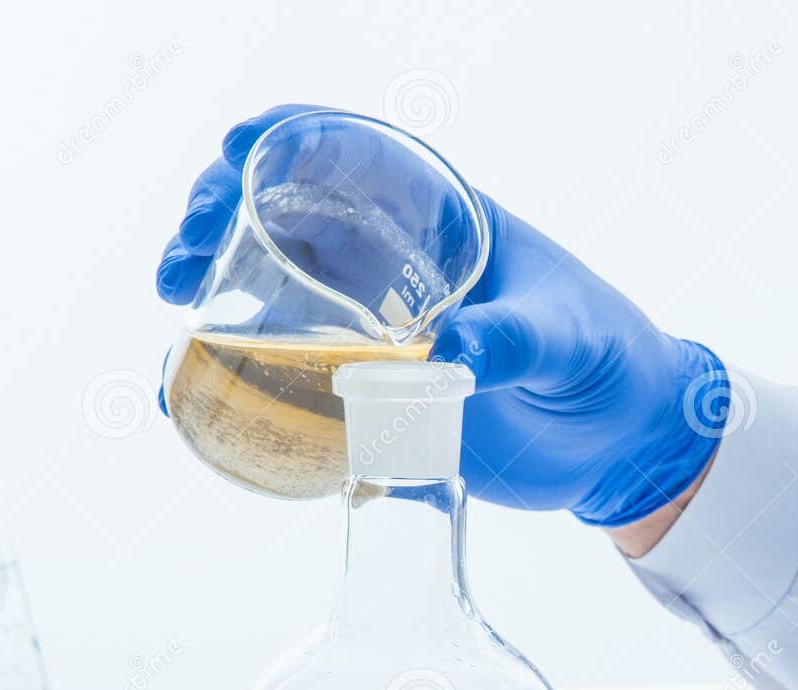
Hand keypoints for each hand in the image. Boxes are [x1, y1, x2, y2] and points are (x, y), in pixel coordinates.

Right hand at [157, 104, 726, 526]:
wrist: (619, 443)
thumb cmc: (606, 362)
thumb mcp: (566, 339)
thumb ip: (516, 341)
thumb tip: (452, 358)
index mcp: (441, 217)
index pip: (349, 151)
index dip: (285, 138)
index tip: (234, 151)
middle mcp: (393, 262)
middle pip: (280, 210)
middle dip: (216, 214)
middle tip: (183, 260)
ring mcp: (372, 325)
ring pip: (266, 283)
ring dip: (209, 288)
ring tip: (177, 313)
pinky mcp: (368, 391)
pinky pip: (285, 371)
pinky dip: (234, 375)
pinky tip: (192, 393)